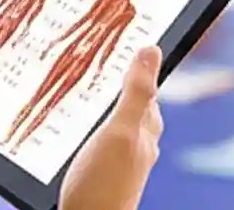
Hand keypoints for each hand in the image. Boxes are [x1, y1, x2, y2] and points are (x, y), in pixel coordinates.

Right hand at [61, 46, 163, 209]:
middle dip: (124, 88)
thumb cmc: (103, 188)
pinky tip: (81, 134)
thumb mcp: (120, 132)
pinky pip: (102, 145)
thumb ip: (136, 93)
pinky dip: (94, 132)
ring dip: (107, 110)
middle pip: (134, 108)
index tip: (132, 45)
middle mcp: (137, 146)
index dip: (140, 68)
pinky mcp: (102, 178)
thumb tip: (151, 51)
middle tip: (110, 65)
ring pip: (118, 126)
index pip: (148, 91)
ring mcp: (120, 164)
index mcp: (144, 131)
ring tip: (94, 93)